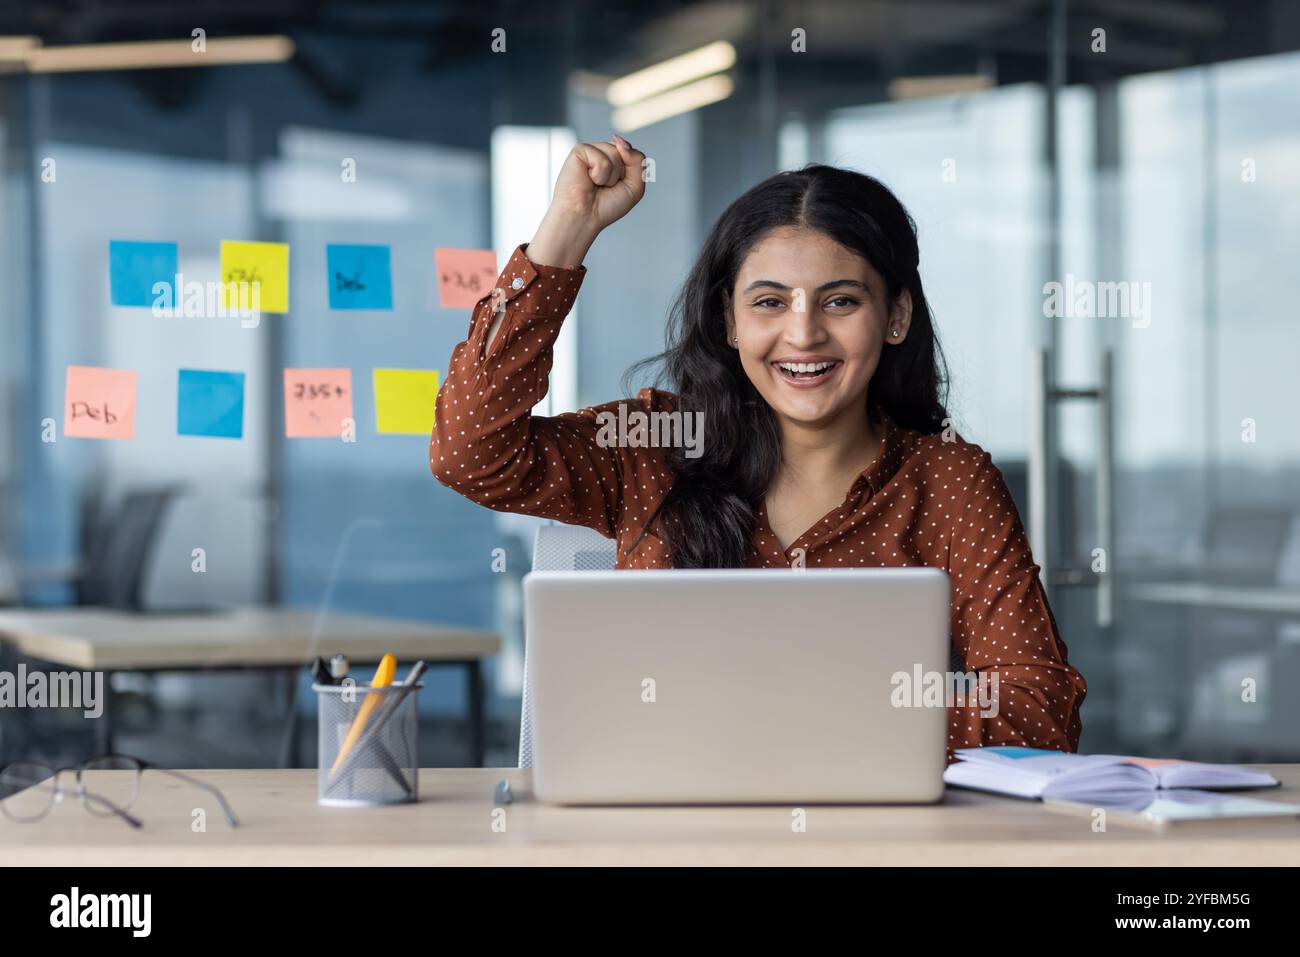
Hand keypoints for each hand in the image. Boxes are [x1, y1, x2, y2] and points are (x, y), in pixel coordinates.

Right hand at [527, 134, 647, 266]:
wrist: (584, 216)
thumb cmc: (605, 206)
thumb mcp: (635, 186)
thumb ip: (638, 160)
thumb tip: (620, 141)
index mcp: (615, 160)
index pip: (632, 153)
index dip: (630, 173)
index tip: (617, 186)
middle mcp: (603, 152)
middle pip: (625, 151)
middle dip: (620, 174)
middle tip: (605, 186)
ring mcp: (591, 150)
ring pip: (615, 153)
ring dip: (610, 176)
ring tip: (595, 184)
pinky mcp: (579, 151)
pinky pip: (602, 159)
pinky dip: (599, 175)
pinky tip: (588, 179)